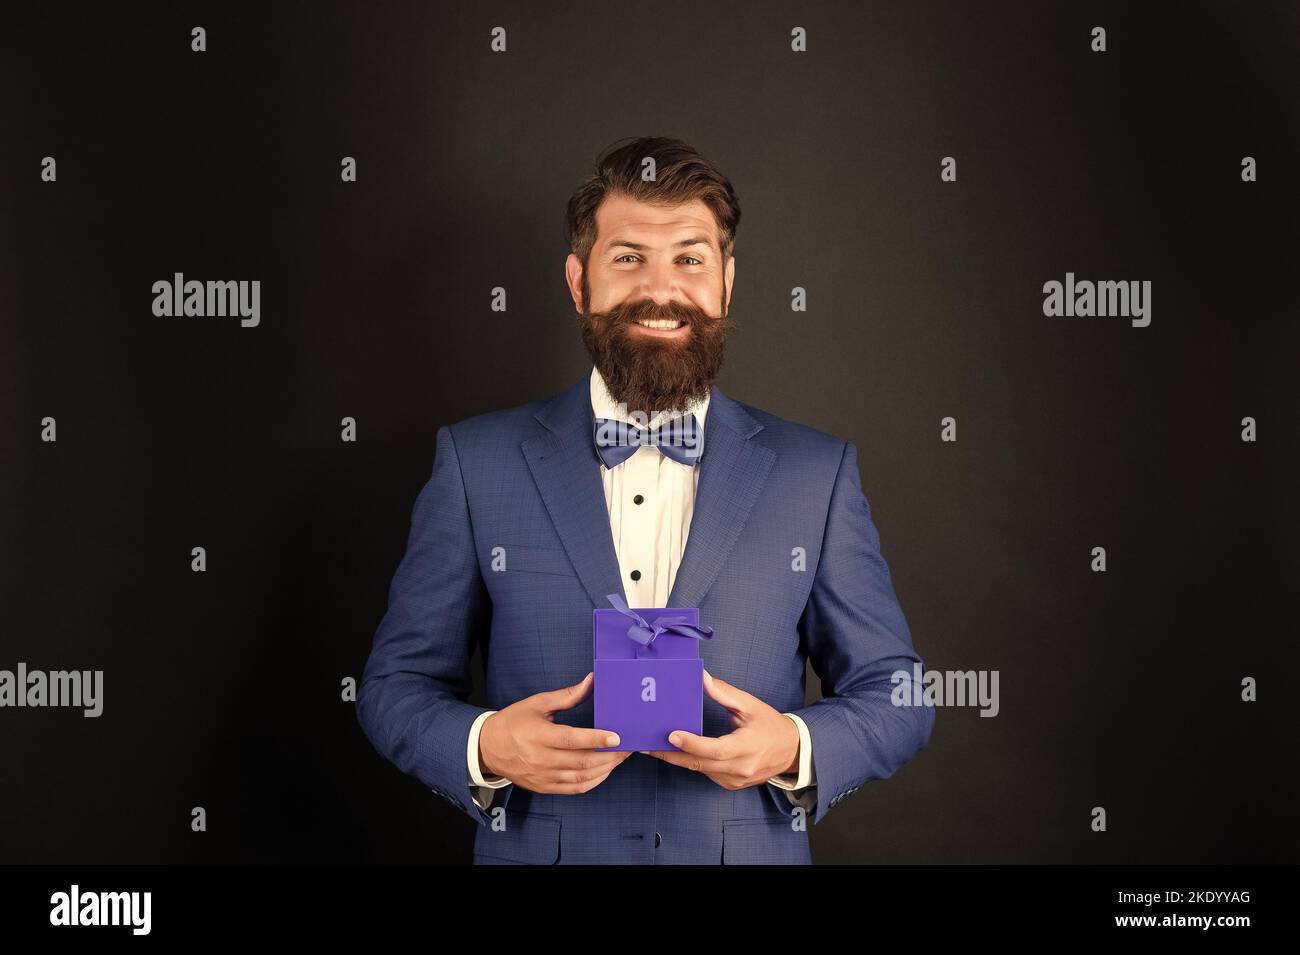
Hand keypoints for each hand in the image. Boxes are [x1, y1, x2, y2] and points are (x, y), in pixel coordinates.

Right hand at [479, 672, 632, 793]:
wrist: (488, 748)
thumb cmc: (514, 721)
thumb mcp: (537, 703)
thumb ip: (567, 695)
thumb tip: (591, 681)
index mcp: (538, 735)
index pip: (571, 739)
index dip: (596, 739)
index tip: (617, 736)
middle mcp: (541, 759)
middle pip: (581, 762)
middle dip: (609, 756)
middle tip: (628, 746)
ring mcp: (543, 776)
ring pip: (581, 778)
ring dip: (605, 769)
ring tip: (621, 757)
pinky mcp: (544, 787)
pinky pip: (575, 789)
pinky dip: (594, 782)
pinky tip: (605, 770)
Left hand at [643, 668, 800, 788]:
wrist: (791, 751)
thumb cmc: (771, 725)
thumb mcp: (750, 705)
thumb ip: (724, 693)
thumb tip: (702, 678)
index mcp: (746, 747)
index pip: (715, 749)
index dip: (692, 743)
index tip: (671, 734)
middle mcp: (739, 768)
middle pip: (699, 763)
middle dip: (670, 754)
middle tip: (646, 745)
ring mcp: (734, 780)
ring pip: (699, 769)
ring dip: (678, 758)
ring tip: (654, 746)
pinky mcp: (730, 784)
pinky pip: (706, 773)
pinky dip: (692, 762)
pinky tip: (677, 752)